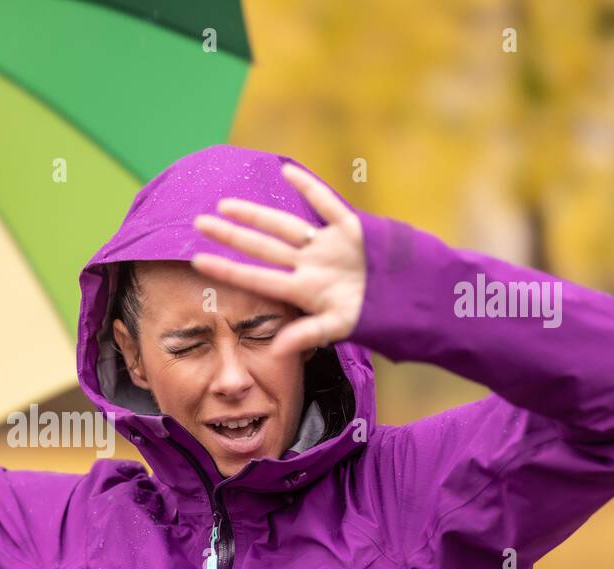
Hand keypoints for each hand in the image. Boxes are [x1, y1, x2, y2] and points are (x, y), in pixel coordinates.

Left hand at [190, 163, 365, 355]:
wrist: (416, 301)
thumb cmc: (377, 319)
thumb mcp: (342, 328)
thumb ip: (308, 334)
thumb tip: (276, 350)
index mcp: (304, 291)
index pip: (257, 278)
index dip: (228, 269)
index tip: (196, 261)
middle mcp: (310, 266)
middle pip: (263, 247)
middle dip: (232, 235)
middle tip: (197, 223)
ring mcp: (328, 247)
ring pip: (286, 226)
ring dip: (257, 215)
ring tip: (225, 204)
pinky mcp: (352, 230)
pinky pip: (327, 205)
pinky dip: (309, 188)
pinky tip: (287, 172)